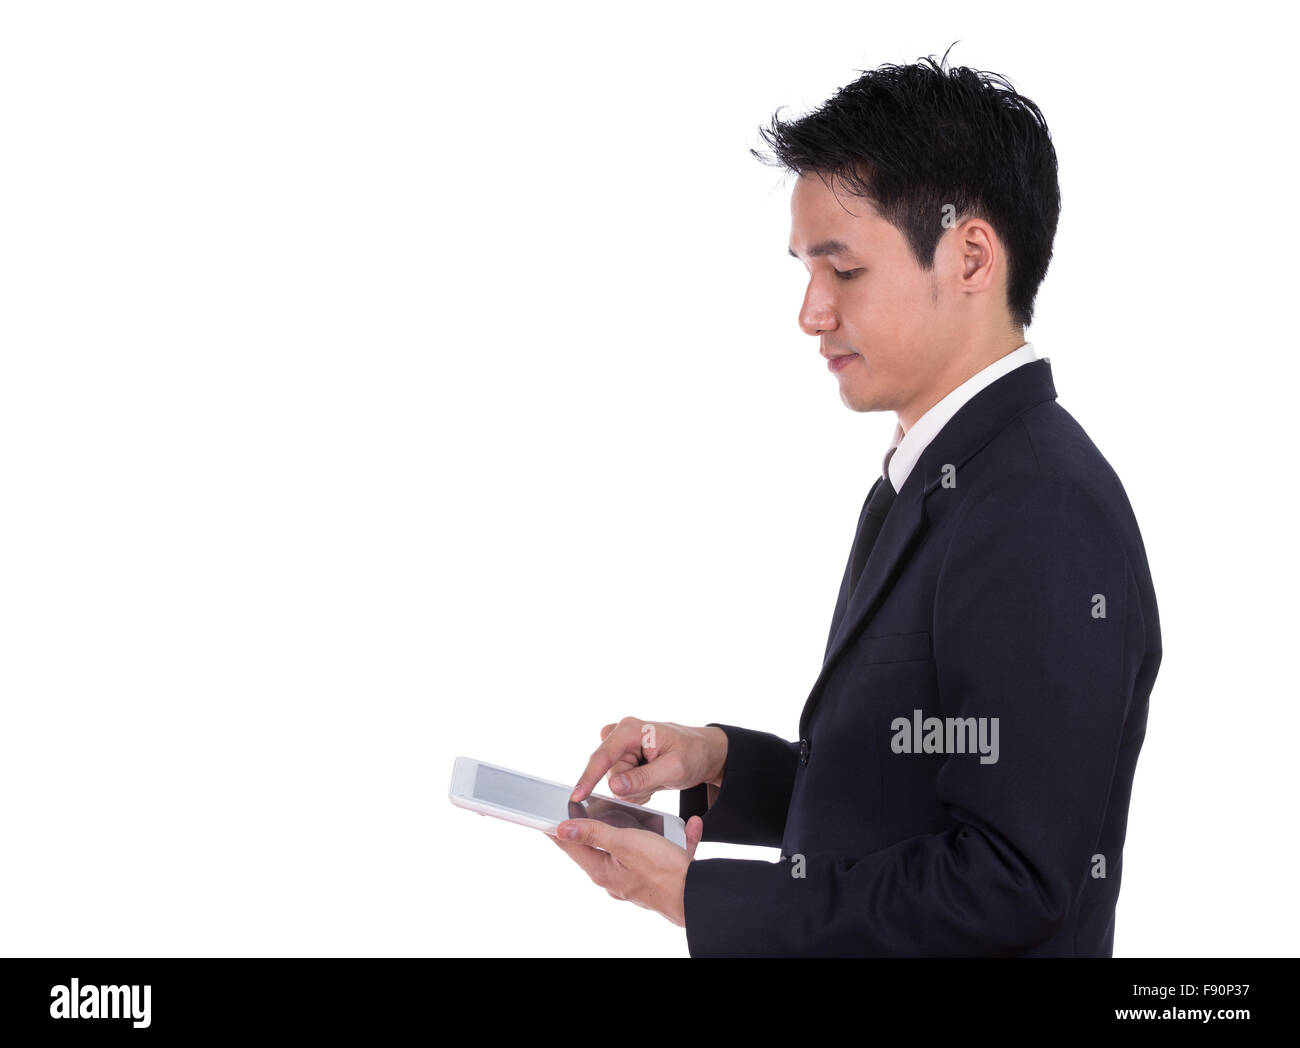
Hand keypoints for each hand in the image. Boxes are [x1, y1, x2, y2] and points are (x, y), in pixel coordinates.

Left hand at [548, 816, 704, 925]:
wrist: (699, 895)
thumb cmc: (662, 871)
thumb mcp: (624, 844)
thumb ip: (594, 834)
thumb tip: (563, 829)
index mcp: (603, 871)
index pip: (573, 846)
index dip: (559, 829)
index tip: (547, 817)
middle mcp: (618, 877)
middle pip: (602, 846)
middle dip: (600, 827)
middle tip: (592, 808)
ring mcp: (640, 877)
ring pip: (638, 847)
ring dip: (645, 830)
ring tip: (648, 817)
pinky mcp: (663, 875)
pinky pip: (668, 850)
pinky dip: (676, 838)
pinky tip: (690, 826)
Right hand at [570, 717, 727, 805]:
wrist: (703, 753)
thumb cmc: (693, 754)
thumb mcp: (674, 768)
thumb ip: (643, 778)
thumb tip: (613, 785)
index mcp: (631, 730)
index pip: (603, 756)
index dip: (588, 778)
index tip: (577, 797)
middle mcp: (621, 735)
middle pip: (610, 774)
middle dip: (631, 786)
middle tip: (657, 779)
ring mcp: (620, 748)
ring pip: (614, 783)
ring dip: (635, 789)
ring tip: (657, 778)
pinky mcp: (622, 759)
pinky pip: (619, 784)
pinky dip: (636, 789)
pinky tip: (651, 780)